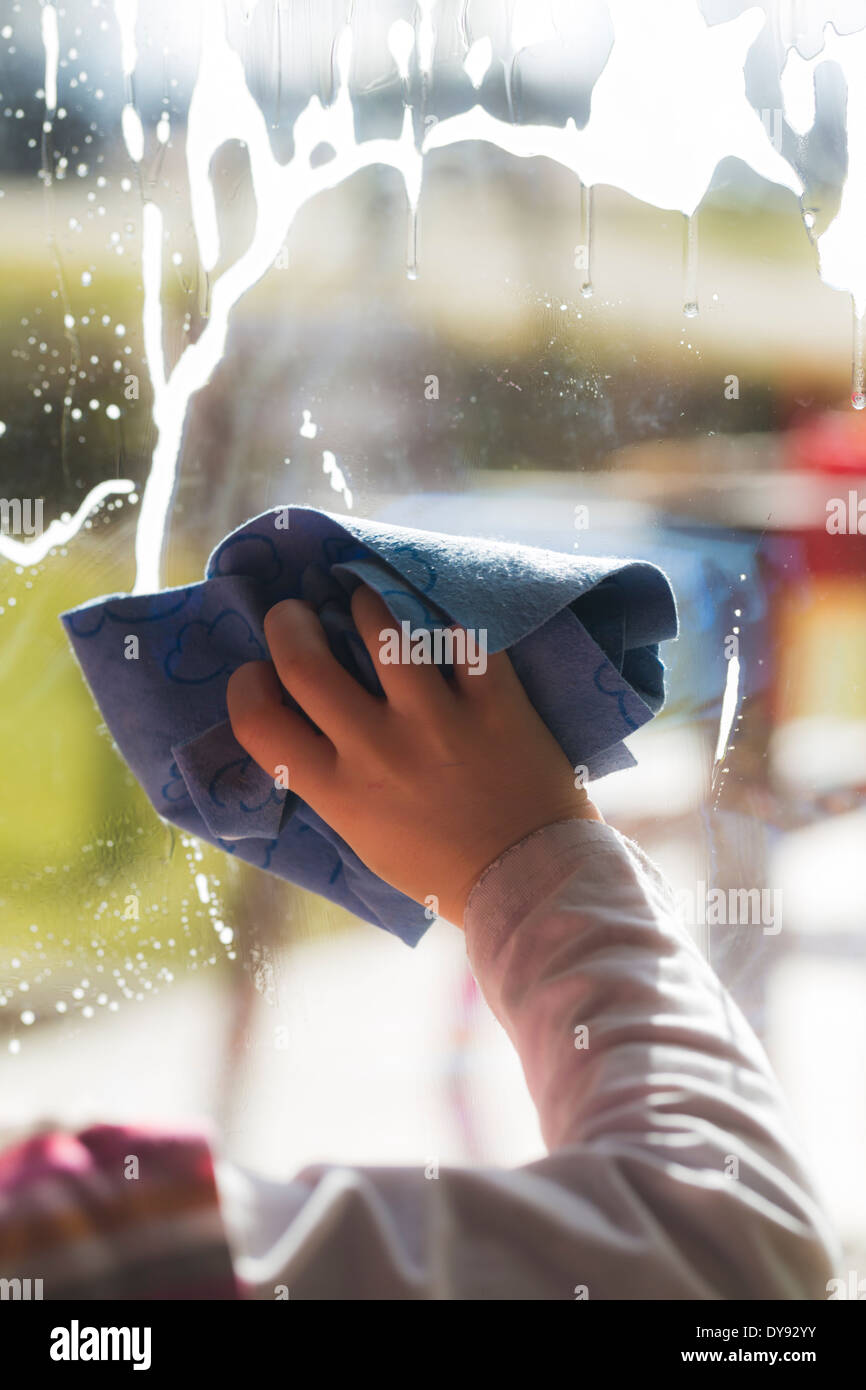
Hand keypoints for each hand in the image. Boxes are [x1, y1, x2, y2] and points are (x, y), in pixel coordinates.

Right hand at [226, 586, 601, 927]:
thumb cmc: (441, 870)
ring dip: (366, 604)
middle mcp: (378, 750)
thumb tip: (306, 729)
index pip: (257, 721)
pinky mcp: (495, 703)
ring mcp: (438, 722)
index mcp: (338, 792)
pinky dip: (445, 612)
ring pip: (382, 630)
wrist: (528, 884)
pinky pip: (464, 632)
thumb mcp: (363, 839)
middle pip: (304, 661)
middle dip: (289, 622)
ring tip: (367, 600)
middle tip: (299, 611)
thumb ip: (332, 785)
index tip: (258, 672)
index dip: (246, 685)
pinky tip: (433, 610)